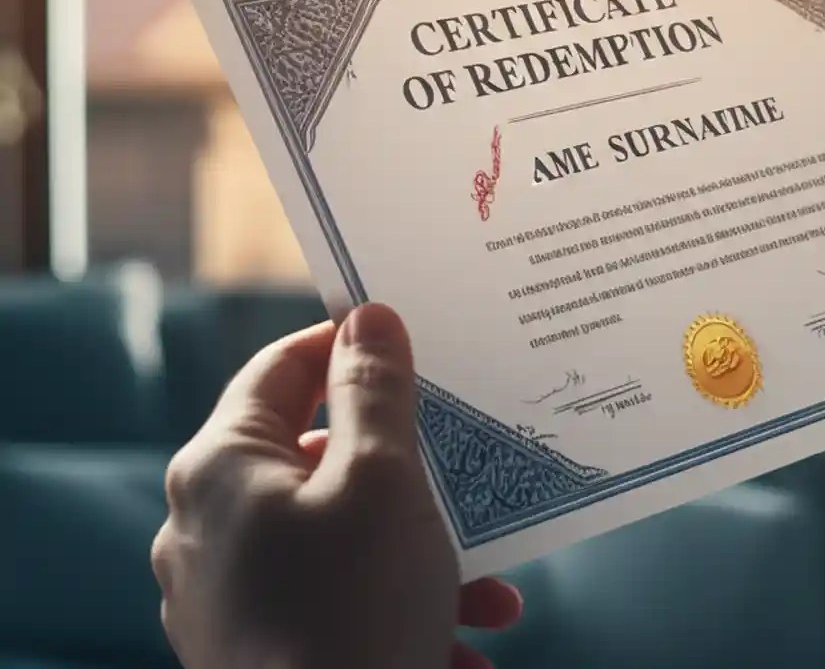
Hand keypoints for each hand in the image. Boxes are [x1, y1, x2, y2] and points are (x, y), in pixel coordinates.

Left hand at [151, 304, 521, 668]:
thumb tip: (368, 315)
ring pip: (340, 544)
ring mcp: (228, 594)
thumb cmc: (352, 610)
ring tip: (489, 593)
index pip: (282, 369)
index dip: (346, 344)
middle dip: (412, 481)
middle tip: (467, 478)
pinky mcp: (255, 648)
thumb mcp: (382, 480)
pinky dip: (397, 612)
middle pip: (321, 463)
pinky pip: (335, 605)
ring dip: (422, 559)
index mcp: (222, 467)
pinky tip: (460, 648)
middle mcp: (209, 526)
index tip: (409, 342)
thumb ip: (376, 389)